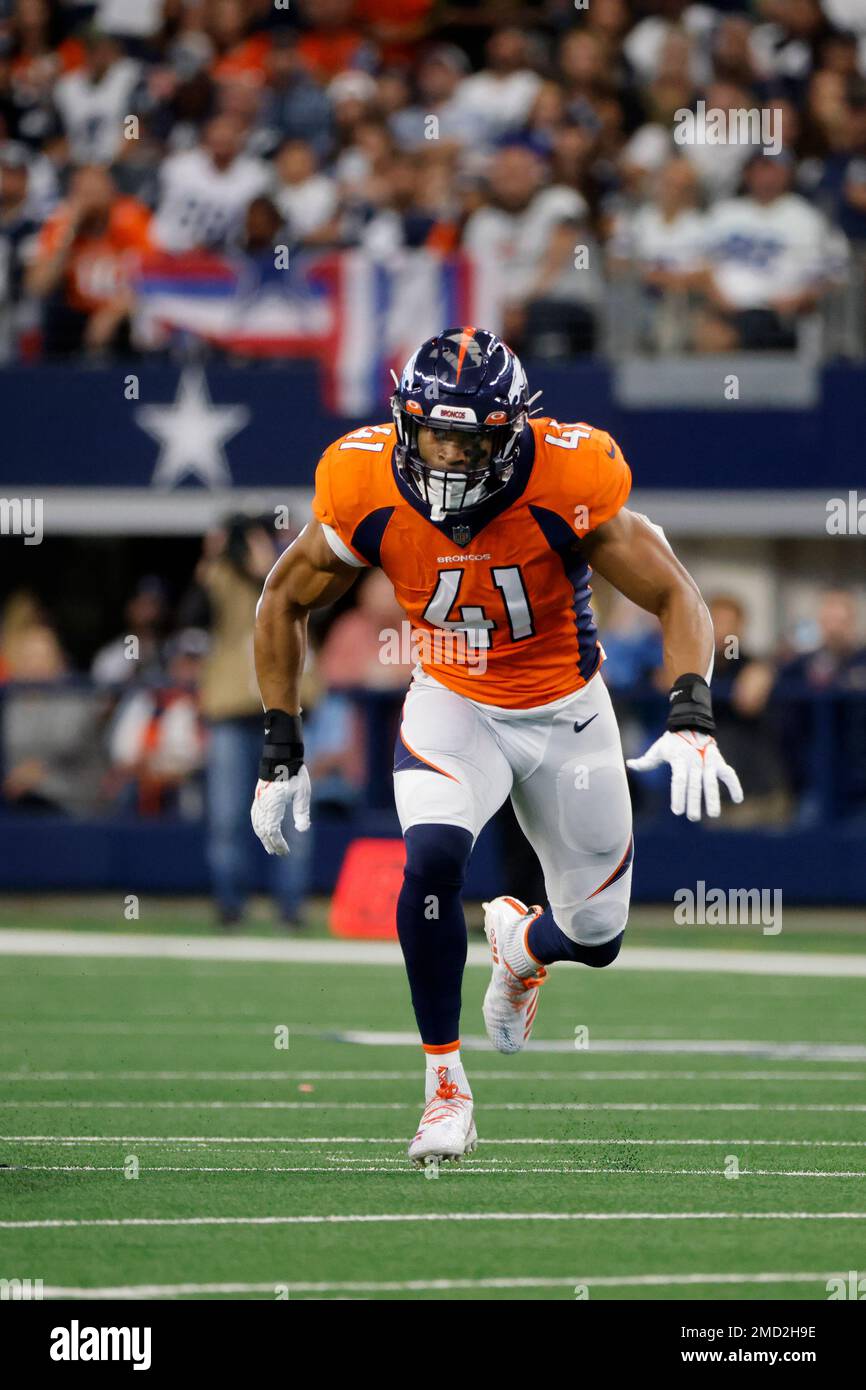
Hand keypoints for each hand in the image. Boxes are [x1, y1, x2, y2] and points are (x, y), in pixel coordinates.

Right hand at [250, 765, 311, 854]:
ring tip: (269, 847)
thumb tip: (302, 830)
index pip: (272, 830)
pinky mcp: (258, 796)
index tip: (285, 851)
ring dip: (263, 836)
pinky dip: (257, 826)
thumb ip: (302, 812)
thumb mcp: (303, 793)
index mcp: (273, 804)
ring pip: (257, 823)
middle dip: (270, 843)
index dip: (278, 843)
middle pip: (263, 830)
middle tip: (278, 853)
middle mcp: (263, 804)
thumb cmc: (294, 774)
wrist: (281, 756)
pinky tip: (261, 830)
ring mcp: (259, 800)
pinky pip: (255, 815)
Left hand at [627, 730, 742, 821]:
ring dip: (713, 799)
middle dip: (694, 802)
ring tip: (713, 814)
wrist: (691, 724)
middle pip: (694, 784)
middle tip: (693, 818)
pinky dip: (735, 785)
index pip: (678, 781)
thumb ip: (646, 761)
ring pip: (711, 782)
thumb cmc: (672, 741)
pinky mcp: (719, 761)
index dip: (678, 796)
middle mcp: (694, 761)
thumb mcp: (658, 749)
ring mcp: (708, 761)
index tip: (677, 811)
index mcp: (679, 759)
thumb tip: (629, 764)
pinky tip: (738, 799)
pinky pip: (729, 774)